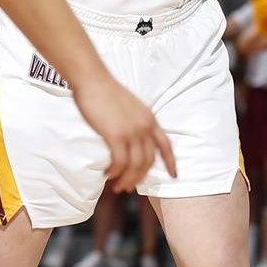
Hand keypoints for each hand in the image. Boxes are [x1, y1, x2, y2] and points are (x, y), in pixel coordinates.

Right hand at [73, 72, 176, 191]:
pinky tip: (107, 174)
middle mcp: (144, 126)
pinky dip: (114, 172)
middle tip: (128, 187)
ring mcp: (131, 131)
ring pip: (135, 166)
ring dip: (126, 180)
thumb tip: (129, 139)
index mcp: (149, 118)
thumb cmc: (104, 91)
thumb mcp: (129, 106)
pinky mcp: (115, 135)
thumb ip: (134, 121)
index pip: (166, 145)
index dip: (171, 162)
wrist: (92, 79)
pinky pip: (119, 162)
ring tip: (117, 185)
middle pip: (149, 161)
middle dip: (140, 178)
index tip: (174, 175)